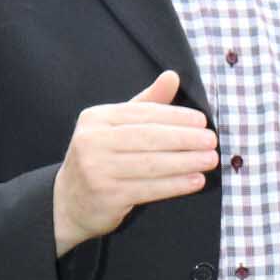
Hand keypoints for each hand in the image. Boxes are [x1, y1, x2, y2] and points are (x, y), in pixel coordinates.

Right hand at [53, 68, 217, 252]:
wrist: (68, 203)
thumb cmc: (101, 158)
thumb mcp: (116, 126)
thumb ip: (146, 103)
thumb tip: (172, 76)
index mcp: (96, 118)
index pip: (143, 114)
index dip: (175, 117)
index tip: (202, 121)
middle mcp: (92, 141)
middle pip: (149, 138)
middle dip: (185, 139)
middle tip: (211, 141)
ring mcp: (98, 170)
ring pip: (152, 164)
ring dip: (186, 162)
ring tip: (210, 160)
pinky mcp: (107, 196)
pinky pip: (149, 188)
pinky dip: (176, 184)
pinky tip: (195, 180)